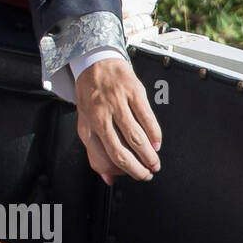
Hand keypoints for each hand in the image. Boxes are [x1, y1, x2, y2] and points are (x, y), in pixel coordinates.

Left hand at [73, 57, 162, 185]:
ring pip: (135, 137)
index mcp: (87, 124)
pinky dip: (154, 134)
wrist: (95, 63)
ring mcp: (116, 103)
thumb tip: (108, 179)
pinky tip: (157, 143)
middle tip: (147, 175)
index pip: (102, 156)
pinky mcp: (132, 92)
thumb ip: (95, 150)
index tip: (129, 176)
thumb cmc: (91, 95)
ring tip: (154, 164)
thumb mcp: (85, 122)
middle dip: (136, 169)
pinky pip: (146, 117)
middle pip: (120, 151)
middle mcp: (100, 115)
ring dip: (148, 155)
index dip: (118, 171)